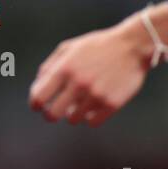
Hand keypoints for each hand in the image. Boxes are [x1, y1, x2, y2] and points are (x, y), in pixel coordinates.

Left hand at [29, 19, 152, 126]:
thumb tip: (36, 87)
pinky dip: (90, 117)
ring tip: (79, 103)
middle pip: (53, 114)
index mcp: (65, 68)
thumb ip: (49, 66)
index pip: (39, 96)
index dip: (35, 104)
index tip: (38, 106)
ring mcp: (96, 95)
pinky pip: (93, 122)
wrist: (132, 46)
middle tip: (53, 113)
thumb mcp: (69, 48)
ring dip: (73, 113)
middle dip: (50, 115)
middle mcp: (79, 83)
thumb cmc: (97, 46)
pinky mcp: (112, 104)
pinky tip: (92, 107)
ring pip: (73, 119)